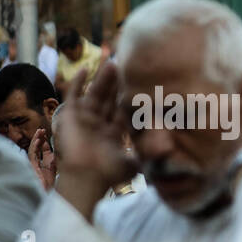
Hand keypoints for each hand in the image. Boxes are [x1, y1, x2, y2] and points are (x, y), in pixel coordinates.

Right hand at [27, 126, 56, 191]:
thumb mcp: (57, 171)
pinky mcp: (32, 166)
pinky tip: (39, 140)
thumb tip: (58, 152)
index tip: (48, 135)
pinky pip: (32, 154)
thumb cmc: (51, 186)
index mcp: (45, 165)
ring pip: (33, 149)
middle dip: (40, 138)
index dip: (46, 143)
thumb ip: (56, 162)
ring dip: (36, 139)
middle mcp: (38, 164)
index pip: (44, 151)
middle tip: (43, 130)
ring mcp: (34, 165)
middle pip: (37, 148)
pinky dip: (35, 146)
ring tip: (40, 131)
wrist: (46, 195)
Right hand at [53, 63, 139, 219]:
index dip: (131, 97)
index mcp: (113, 133)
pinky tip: (85, 69)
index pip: (123, 110)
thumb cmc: (109, 174)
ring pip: (95, 93)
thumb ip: (150, 158)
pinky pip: (72, 95)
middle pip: (110, 99)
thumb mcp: (135, 164)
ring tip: (113, 63)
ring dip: (103, 79)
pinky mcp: (69, 116)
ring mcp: (84, 119)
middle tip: (127, 66)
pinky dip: (77, 82)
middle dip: (118, 84)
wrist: (87, 178)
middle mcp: (98, 124)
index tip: (142, 84)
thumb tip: (171, 156)